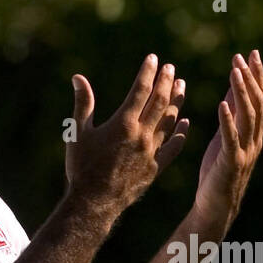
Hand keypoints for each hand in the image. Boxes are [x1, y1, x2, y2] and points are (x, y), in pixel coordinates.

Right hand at [66, 54, 189, 217]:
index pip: (140, 91)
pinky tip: (185, 123)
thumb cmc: (81, 168)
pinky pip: (172, 148)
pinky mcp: (155, 168)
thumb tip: (78, 77)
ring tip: (181, 86)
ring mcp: (151, 152)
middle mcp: (141, 136)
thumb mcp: (78, 133)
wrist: (94, 203)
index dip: (148, 73)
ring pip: (169, 122)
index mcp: (123, 124)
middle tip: (171, 67)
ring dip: (176, 102)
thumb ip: (83, 104)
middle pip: (158, 103)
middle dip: (165, 82)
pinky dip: (180, 134)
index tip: (153, 59)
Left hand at [194, 50, 262, 228]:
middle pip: (257, 103)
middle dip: (250, 78)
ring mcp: (245, 151)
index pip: (260, 99)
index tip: (252, 53)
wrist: (216, 205)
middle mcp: (254, 139)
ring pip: (247, 117)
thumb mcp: (226, 134)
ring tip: (234, 71)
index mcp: (253, 132)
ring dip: (241, 92)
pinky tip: (221, 104)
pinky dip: (227, 120)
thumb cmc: (219, 169)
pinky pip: (231, 138)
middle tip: (242, 57)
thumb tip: (237, 83)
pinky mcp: (231, 162)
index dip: (257, 75)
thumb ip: (233, 111)